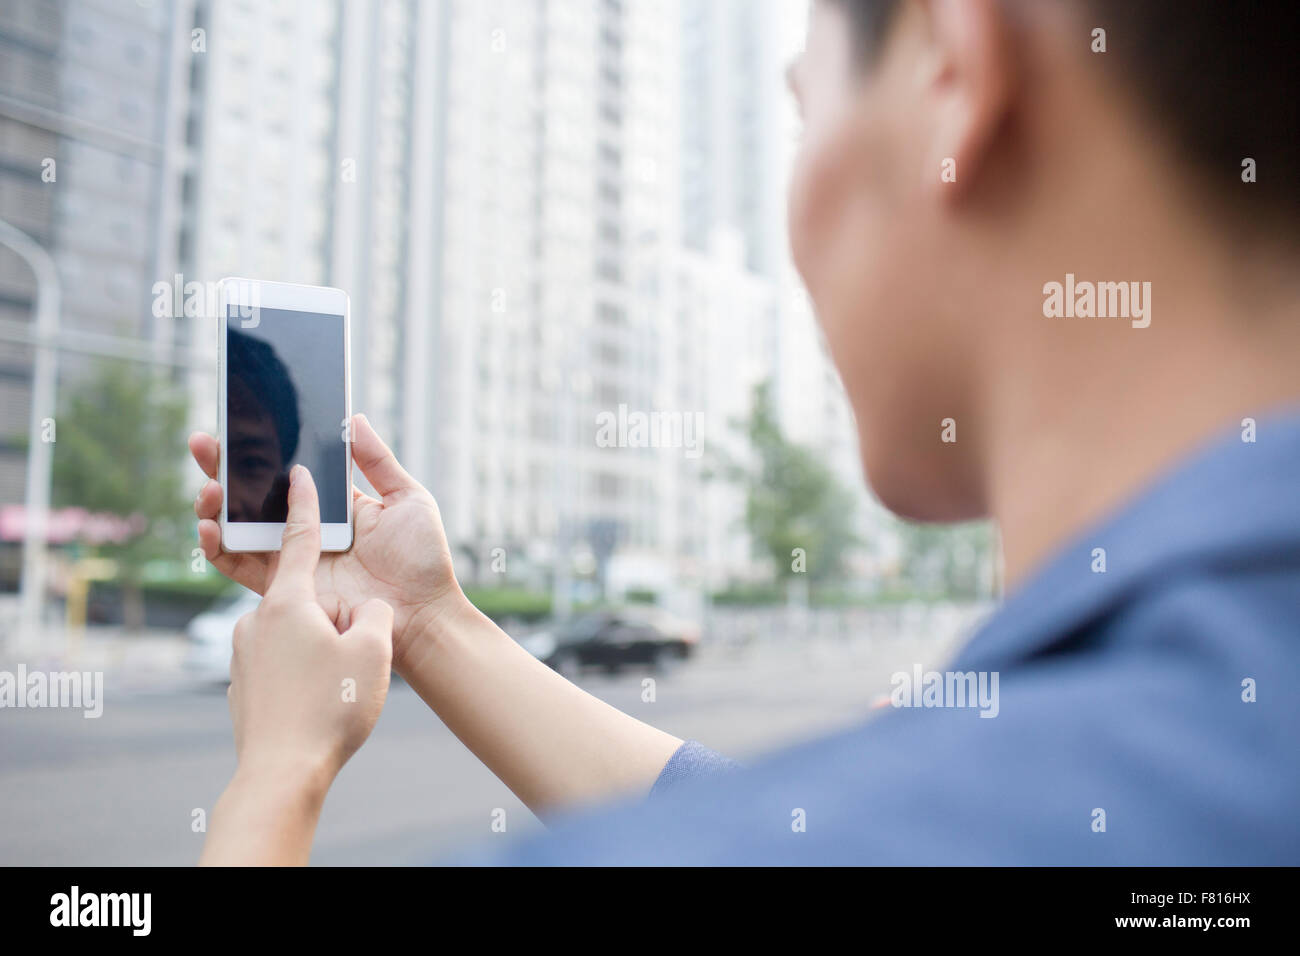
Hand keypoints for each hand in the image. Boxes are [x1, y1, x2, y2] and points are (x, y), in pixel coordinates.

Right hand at [190, 414, 463, 667]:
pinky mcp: (283, 587)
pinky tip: (209, 527)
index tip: (235, 425)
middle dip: (222, 468)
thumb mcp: (406, 498)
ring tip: (209, 487)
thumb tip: (353, 419)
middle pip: (252, 494)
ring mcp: (291, 557)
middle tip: (204, 444)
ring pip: (236, 526)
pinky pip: (238, 565)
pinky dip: (217, 547)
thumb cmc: (423, 558)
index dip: (258, 451)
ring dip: (213, 504)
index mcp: (332, 505)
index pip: (286, 470)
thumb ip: (377, 460)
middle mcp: (305, 529)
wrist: (422, 613)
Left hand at [227, 463, 392, 783]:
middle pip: (297, 588)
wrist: (282, 775)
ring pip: (290, 627)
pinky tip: (320, 696)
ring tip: (340, 676)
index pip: (298, 536)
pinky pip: (277, 657)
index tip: (299, 470)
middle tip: (349, 633)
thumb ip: (374, 617)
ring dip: (316, 638)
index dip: (304, 501)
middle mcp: (257, 618)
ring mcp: (244, 651)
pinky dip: (299, 664)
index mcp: (288, 601)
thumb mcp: (372, 654)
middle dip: (326, 599)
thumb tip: (367, 608)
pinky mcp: (242, 681)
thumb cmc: (330, 710)